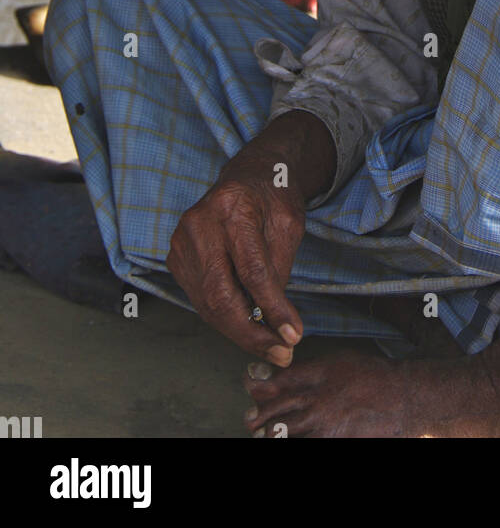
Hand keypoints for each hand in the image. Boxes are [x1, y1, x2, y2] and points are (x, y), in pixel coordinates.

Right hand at [166, 111, 335, 361]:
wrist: (248, 176)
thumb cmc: (273, 198)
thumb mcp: (289, 226)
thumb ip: (279, 271)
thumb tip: (276, 323)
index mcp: (233, 208)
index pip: (252, 270)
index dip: (273, 308)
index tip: (293, 336)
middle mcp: (199, 224)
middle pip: (220, 295)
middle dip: (251, 333)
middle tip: (281, 352)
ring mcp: (181, 241)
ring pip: (207, 304)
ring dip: (239, 331)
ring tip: (270, 343)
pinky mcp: (175, 256)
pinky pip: (200, 299)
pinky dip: (224, 316)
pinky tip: (246, 321)